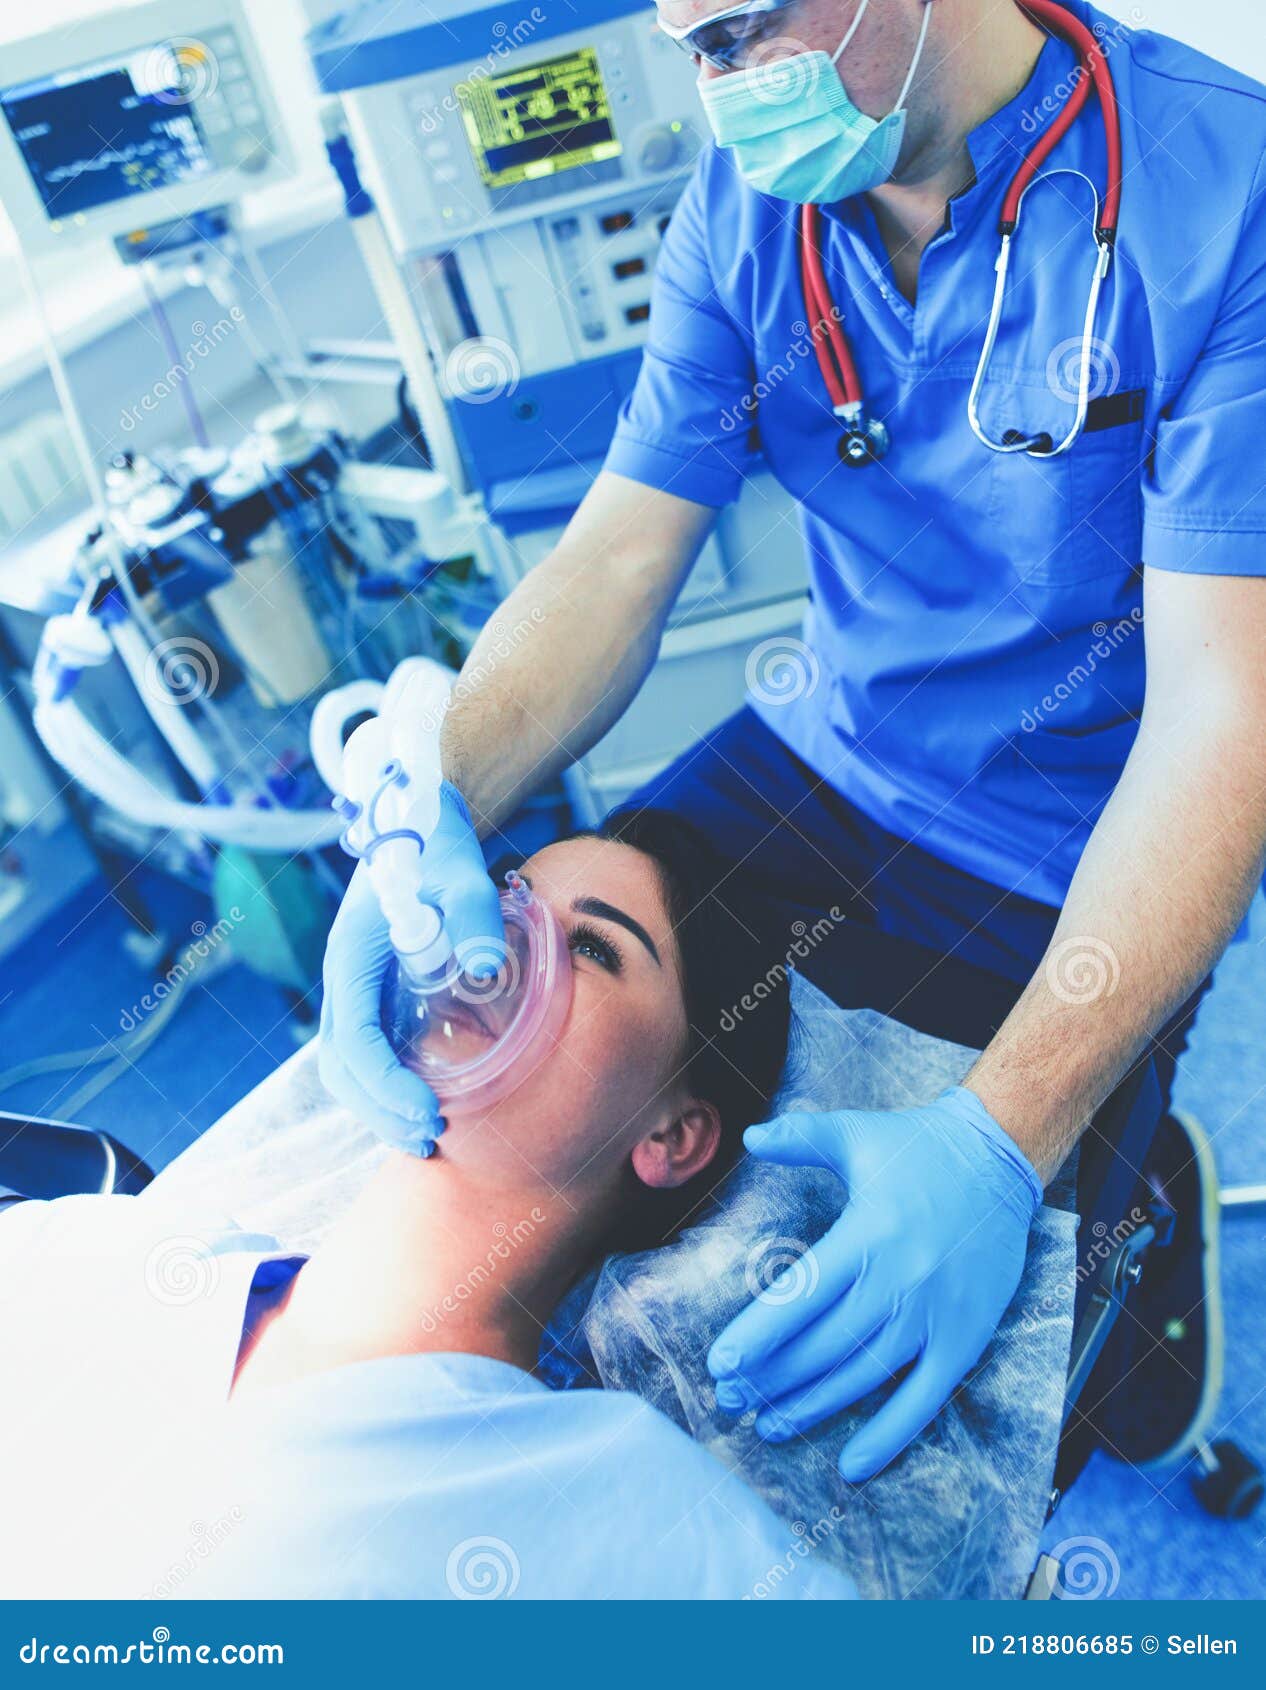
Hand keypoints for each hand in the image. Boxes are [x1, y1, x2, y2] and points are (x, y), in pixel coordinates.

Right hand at [317, 781, 504, 1153]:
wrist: (421, 816)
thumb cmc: (436, 842)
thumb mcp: (459, 871)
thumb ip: (473, 916)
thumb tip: (489, 971)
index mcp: (352, 954)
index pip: (354, 1039)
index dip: (385, 1085)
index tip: (428, 1112)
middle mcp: (344, 976)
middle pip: (341, 1065)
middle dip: (379, 1109)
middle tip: (431, 1137)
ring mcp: (355, 986)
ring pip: (347, 1065)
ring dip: (379, 1106)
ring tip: (426, 1135)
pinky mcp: (372, 991)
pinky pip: (366, 1051)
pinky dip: (386, 1086)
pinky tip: (423, 1103)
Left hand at [707, 1087, 1042, 1479]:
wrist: (999, 1159)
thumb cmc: (919, 1149)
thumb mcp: (856, 1134)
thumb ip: (801, 1138)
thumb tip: (752, 1137)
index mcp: (866, 1234)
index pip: (801, 1296)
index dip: (759, 1335)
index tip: (721, 1364)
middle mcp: (899, 1280)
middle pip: (823, 1345)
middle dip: (770, 1378)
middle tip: (731, 1399)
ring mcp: (935, 1315)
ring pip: (862, 1376)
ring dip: (812, 1407)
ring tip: (768, 1424)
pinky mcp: (965, 1338)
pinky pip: (925, 1400)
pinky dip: (890, 1437)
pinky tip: (852, 1465)